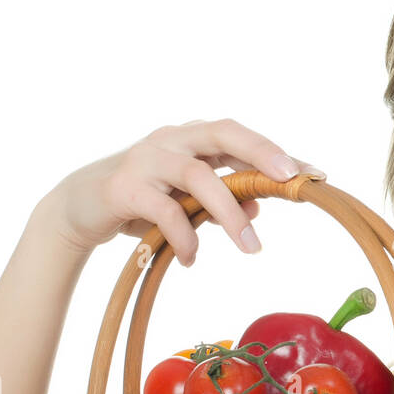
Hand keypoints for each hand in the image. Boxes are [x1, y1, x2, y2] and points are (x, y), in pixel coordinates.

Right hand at [44, 118, 324, 263]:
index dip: (279, 154)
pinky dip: (184, 236)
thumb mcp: (187, 202)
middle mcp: (172, 140)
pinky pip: (163, 210)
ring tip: (251, 247)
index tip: (315, 175)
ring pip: (197, 175)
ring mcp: (146, 159)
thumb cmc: (142, 200)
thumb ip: (221, 200)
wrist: (78, 208)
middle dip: (261, 154)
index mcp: (192, 139)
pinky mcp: (124, 186)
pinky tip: (192, 259)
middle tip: (290, 181)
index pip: (242, 137)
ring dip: (229, 213)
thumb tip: (257, 207)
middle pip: (223, 133)